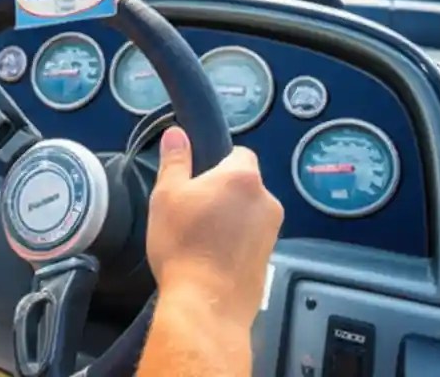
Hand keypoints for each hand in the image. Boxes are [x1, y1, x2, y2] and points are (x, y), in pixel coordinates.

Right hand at [146, 127, 283, 323]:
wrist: (205, 305)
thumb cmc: (183, 244)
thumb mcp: (167, 196)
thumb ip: (175, 161)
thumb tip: (177, 134)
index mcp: (244, 178)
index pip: (239, 153)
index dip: (217, 164)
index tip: (196, 182)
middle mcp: (267, 200)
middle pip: (244, 185)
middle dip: (223, 193)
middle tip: (193, 211)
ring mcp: (272, 232)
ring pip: (248, 213)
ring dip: (230, 218)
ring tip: (201, 238)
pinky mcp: (270, 259)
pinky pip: (251, 238)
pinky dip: (235, 242)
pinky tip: (212, 258)